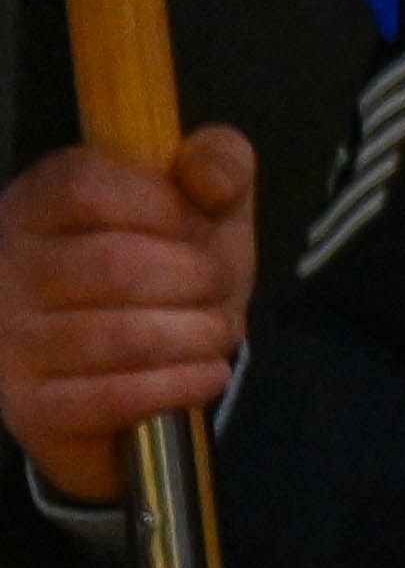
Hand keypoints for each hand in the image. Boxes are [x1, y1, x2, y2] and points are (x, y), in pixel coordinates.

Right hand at [4, 128, 256, 503]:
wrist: (150, 362)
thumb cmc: (172, 268)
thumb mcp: (205, 202)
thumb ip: (220, 159)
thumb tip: (208, 180)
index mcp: (37, 203)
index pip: (85, 188)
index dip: (162, 207)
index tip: (193, 225)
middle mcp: (6, 269)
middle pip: (113, 265)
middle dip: (197, 279)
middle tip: (217, 289)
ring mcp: (9, 342)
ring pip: (119, 336)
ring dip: (198, 335)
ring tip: (215, 332)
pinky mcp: (30, 407)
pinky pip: (114, 398)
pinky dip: (181, 384)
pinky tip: (206, 373)